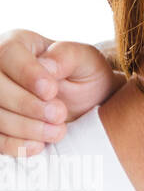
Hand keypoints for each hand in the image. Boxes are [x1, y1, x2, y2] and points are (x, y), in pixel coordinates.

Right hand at [0, 29, 120, 156]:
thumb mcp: (87, 60)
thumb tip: (46, 64)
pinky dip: (13, 144)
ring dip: (24, 127)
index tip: (51, 91)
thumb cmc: (86, 75)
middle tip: (59, 115)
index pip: (8, 53)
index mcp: (19, 44)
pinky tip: (38, 146)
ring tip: (58, 131)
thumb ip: (68, 56)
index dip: (27, 74)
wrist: (87, 104)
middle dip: (26, 105)